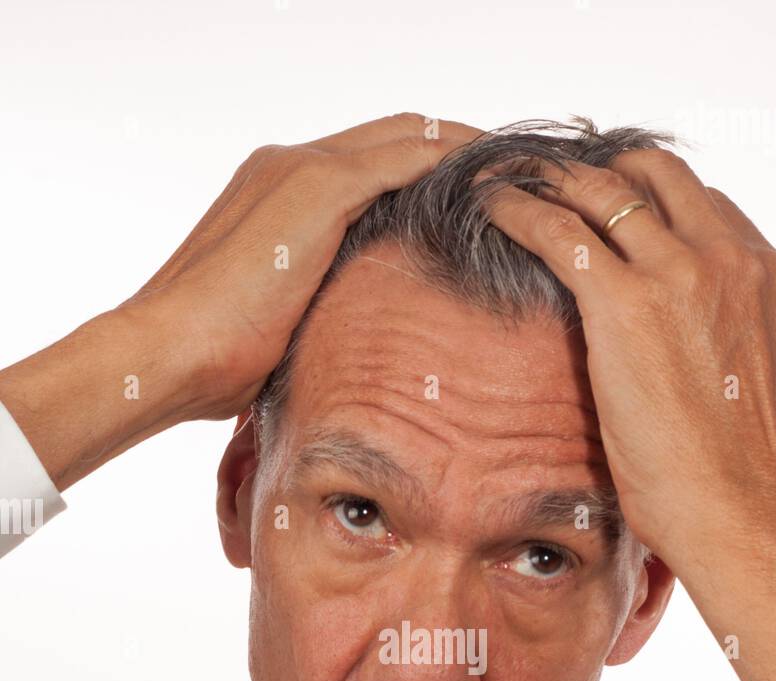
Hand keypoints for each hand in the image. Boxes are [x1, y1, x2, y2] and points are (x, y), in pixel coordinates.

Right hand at [127, 113, 483, 420]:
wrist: (167, 354)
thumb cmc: (210, 364)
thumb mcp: (280, 328)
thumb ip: (318, 311)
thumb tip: (356, 349)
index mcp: (276, 192)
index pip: (369, 164)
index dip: (424, 173)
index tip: (472, 200)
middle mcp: (289, 165)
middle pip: (396, 135)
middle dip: (457, 151)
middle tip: (515, 177)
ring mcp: (302, 169)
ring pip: (409, 135)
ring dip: (468, 150)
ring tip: (522, 173)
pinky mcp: (317, 187)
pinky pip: (410, 156)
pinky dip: (458, 161)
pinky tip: (499, 180)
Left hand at [480, 151, 775, 680]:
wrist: (739, 509)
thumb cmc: (733, 469)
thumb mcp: (739, 376)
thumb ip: (712, 333)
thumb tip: (668, 343)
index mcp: (763, 272)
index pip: (698, 200)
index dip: (645, 192)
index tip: (606, 198)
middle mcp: (728, 256)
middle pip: (654, 174)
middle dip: (598, 168)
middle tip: (549, 172)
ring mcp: (680, 273)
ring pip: (604, 190)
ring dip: (552, 177)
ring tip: (509, 176)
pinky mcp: (627, 302)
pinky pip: (561, 231)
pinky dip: (520, 209)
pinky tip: (491, 207)